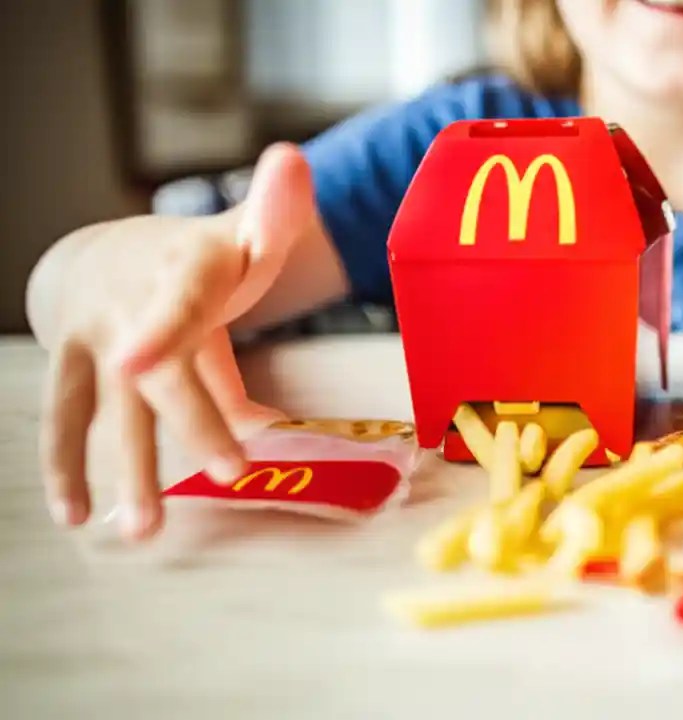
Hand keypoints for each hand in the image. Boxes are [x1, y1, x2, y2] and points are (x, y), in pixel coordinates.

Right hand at [35, 144, 313, 538]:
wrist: (108, 250)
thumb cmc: (197, 259)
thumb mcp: (242, 239)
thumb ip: (275, 223)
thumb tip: (300, 174)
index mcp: (185, 273)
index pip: (177, 303)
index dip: (161, 329)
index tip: (140, 360)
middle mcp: (132, 308)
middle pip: (161, 375)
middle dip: (193, 422)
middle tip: (232, 472)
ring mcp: (96, 342)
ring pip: (108, 410)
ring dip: (123, 470)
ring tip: (141, 532)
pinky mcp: (72, 370)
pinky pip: (66, 421)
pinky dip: (69, 469)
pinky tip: (78, 517)